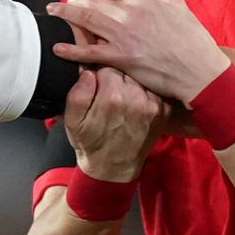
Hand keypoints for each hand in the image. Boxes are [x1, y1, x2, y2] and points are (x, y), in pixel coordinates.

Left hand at [48, 0, 228, 101]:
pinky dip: (72, 49)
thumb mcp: (183, 10)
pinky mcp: (121, 57)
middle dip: (76, 0)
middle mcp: (131, 13)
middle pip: (94, 2)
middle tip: (64, 2)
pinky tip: (58, 48)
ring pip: (87, 20)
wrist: (199, 70)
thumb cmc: (194, 42)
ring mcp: (124, 35)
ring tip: (54, 12)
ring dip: (67, 15)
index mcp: (145, 0)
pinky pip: (90, 52)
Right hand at [64, 63, 173, 182]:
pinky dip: (144, 93)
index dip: (100, 74)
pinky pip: (153, 90)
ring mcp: (152, 105)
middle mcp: (135, 98)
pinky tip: (135, 105)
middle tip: (109, 94)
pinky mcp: (162, 111)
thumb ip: (77, 94)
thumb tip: (87, 72)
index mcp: (111, 97)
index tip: (97, 85)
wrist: (114, 168)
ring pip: (140, 78)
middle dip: (116, 78)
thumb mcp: (73, 122)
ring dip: (132, 84)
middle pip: (126, 70)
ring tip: (123, 100)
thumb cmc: (91, 143)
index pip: (107, 66)